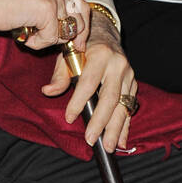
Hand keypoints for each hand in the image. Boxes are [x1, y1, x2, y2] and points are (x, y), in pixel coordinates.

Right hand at [0, 0, 89, 49]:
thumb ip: (52, 11)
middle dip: (70, 38)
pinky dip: (37, 43)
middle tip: (56, 46)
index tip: (77, 45)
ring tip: (29, 35)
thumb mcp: (33, 3)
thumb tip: (69, 33)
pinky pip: (52, 38)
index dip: (81, 30)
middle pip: (81, 21)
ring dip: (48, 40)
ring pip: (66, 32)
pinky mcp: (48, 9)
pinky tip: (23, 35)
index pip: (82, 8)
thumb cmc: (3, 4)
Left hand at [42, 13, 137, 151]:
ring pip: (123, 106)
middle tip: (91, 140)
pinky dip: (125, 126)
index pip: (89, 83)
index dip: (79, 101)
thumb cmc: (82, 49)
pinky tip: (121, 141)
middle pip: (110, 98)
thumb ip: (59, 75)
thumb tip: (48, 91)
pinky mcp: (133, 85)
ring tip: (109, 147)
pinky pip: (129, 108)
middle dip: (100, 122)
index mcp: (100, 55)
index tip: (70, 118)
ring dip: (116, 129)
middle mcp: (118, 65)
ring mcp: (128, 76)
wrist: (105, 35)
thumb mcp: (67, 56)